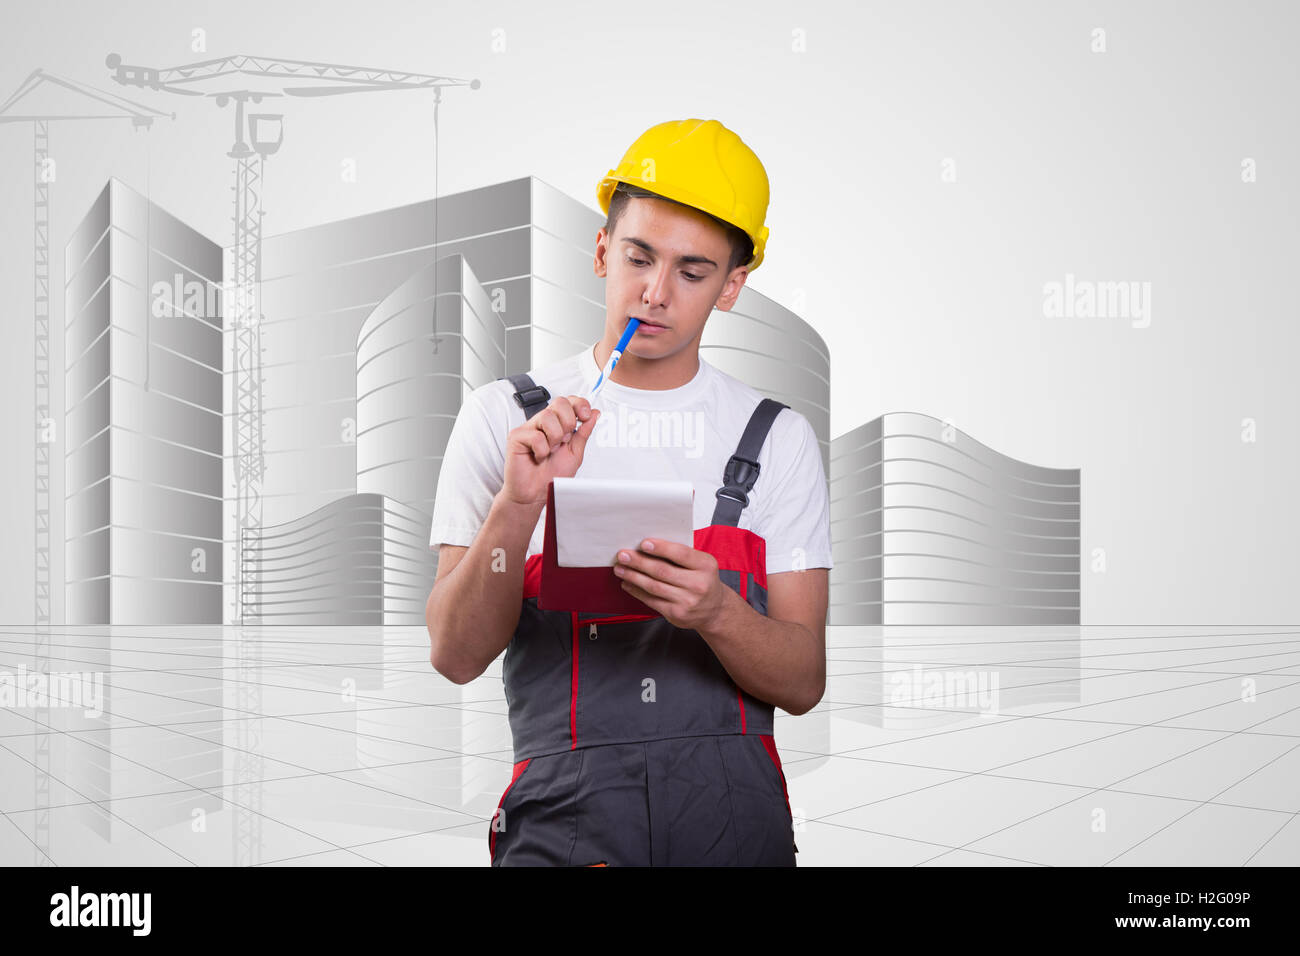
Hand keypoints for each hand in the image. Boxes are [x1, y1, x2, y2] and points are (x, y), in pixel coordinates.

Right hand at [502, 395, 599, 506]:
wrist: (535, 494)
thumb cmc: (551, 475)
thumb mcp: (575, 453)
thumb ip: (584, 433)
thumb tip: (595, 413)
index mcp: (557, 424)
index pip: (568, 401)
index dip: (579, 404)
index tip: (585, 416)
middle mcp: (543, 423)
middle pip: (559, 402)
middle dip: (569, 422)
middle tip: (565, 441)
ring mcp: (529, 428)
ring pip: (547, 416)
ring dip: (555, 438)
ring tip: (550, 451)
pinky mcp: (516, 437)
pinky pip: (535, 436)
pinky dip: (542, 450)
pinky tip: (538, 457)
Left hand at [613, 538, 728, 631]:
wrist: (714, 610)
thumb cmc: (703, 580)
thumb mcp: (701, 564)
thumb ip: (680, 555)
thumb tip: (647, 547)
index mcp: (706, 566)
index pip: (681, 554)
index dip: (661, 548)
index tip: (644, 543)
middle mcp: (698, 584)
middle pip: (662, 571)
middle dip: (639, 562)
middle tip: (623, 555)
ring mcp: (687, 601)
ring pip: (654, 586)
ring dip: (633, 576)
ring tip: (620, 568)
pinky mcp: (676, 614)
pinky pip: (651, 600)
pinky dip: (636, 591)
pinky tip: (627, 583)